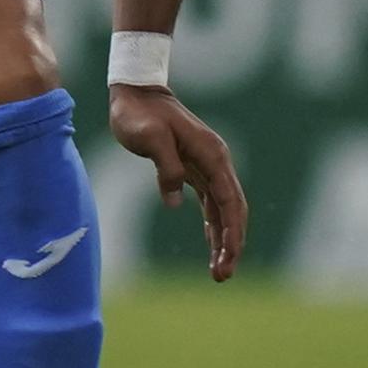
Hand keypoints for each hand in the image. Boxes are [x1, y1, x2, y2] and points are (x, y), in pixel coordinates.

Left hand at [109, 85, 246, 280]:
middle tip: (222, 276)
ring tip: (218, 271)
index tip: (229, 259)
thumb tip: (175, 203)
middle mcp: (216, 162)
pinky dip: (212, 224)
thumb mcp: (149, 139)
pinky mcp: (193, 168)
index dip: (232, 233)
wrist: (135, 92)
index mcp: (212, 155)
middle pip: (233, 210)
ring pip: (222, 210)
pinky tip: (210, 244)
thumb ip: (166, 169)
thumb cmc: (139, 114)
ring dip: (223, 239)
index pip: (230, 202)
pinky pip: (210, 203)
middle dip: (231, 244)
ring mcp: (207, 165)